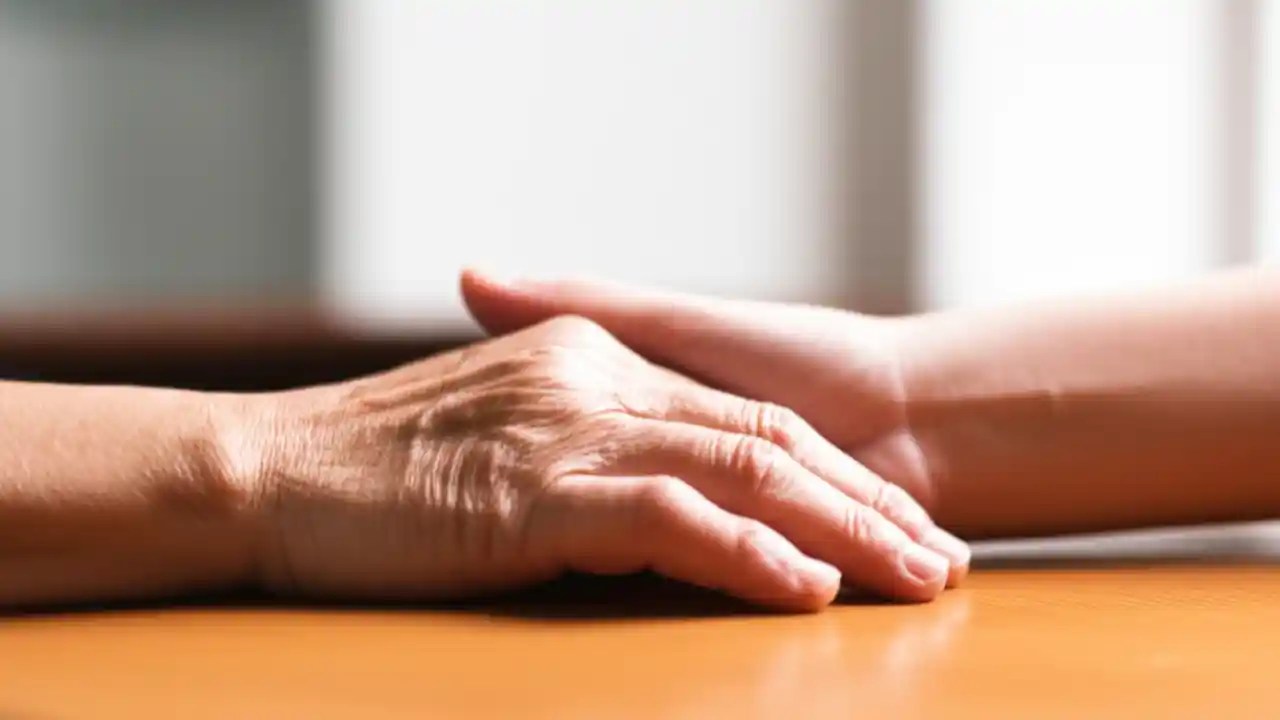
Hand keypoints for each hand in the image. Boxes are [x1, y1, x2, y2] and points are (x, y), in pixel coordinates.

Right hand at [235, 316, 964, 610]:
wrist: (271, 468)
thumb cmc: (377, 464)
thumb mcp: (497, 428)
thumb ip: (578, 433)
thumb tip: (649, 487)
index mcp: (595, 359)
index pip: (741, 416)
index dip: (825, 474)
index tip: (887, 525)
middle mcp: (596, 381)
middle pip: (764, 439)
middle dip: (860, 506)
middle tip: (934, 560)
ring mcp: (567, 430)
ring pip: (736, 470)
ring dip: (832, 531)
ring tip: (906, 580)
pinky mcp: (534, 489)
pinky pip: (665, 515)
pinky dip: (741, 548)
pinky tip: (799, 587)